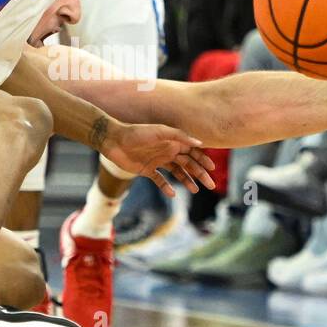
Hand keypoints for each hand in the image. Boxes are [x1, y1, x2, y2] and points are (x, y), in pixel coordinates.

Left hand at [100, 122, 215, 196]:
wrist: (114, 140)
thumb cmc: (137, 133)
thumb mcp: (160, 131)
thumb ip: (179, 136)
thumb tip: (200, 143)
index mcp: (173, 141)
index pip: (193, 151)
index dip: (203, 160)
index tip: (212, 169)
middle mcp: (167, 151)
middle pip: (188, 164)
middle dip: (200, 173)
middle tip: (210, 185)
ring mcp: (157, 161)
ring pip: (177, 173)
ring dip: (187, 181)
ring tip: (195, 191)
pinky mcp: (146, 170)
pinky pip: (159, 180)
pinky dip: (166, 187)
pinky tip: (172, 194)